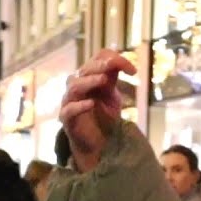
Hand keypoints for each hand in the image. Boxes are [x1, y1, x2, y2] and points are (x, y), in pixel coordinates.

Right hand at [60, 49, 136, 171]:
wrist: (98, 142)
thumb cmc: (104, 115)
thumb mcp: (112, 95)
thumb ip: (113, 79)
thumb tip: (123, 62)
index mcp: (89, 77)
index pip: (97, 59)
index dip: (114, 59)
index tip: (133, 71)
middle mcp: (78, 85)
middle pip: (84, 70)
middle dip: (99, 67)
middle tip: (111, 67)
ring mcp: (70, 101)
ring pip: (74, 86)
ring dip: (89, 81)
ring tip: (103, 80)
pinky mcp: (66, 118)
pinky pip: (68, 110)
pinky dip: (79, 106)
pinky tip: (91, 104)